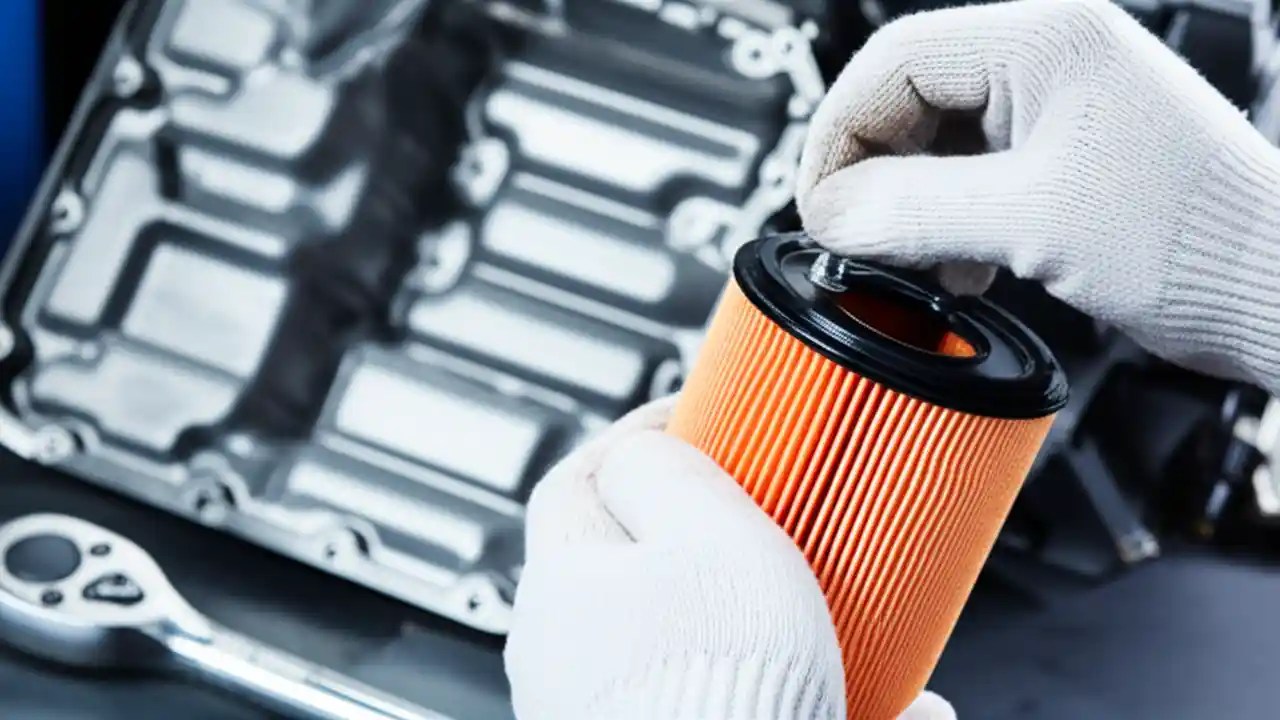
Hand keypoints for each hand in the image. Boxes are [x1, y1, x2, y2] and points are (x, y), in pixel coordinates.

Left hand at [504, 399, 953, 719]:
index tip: (700, 414)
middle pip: (637, 550)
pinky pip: (725, 685)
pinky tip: (871, 691)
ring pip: (689, 625)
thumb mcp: (707, 531)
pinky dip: (788, 676)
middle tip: (763, 506)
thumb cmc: (710, 690)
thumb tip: (647, 442)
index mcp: (565, 579)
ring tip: (828, 603)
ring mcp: (608, 701)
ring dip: (759, 606)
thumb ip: (667, 470)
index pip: (585, 472)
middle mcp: (569, 648)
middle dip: (709, 523)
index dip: (646, 433)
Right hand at [797, 0, 1279, 393]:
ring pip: (936, 143)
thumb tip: (828, 211)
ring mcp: (1056, 107)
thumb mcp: (1028, 222)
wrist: (1271, 288)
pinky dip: (946, 219)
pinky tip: (958, 264)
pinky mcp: (1063, 157)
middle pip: (908, 100)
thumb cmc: (1193, 236)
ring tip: (913, 259)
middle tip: (853, 236)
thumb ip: (912, 210)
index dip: (840, 136)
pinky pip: (972, 174)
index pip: (893, 63)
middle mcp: (1049, 59)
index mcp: (1044, 39)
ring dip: (907, 203)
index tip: (820, 204)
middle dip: (871, 173)